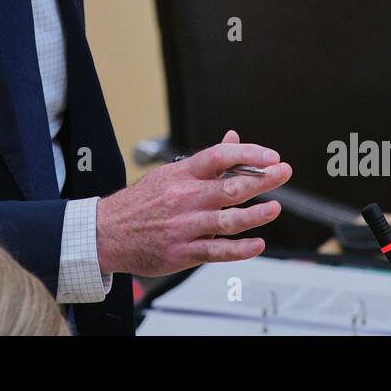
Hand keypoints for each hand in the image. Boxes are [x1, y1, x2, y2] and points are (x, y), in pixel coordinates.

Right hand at [96, 130, 291, 276]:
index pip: (220, 156)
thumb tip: (234, 138)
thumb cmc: (141, 202)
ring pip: (227, 219)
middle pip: (230, 186)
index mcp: (182, 174)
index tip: (271, 156)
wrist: (106, 232)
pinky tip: (258, 244)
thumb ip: (207, 161)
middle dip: (262, 179)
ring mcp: (184, 225)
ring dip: (255, 214)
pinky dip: (240, 249)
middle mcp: (185, 197)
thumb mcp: (170, 174)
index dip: (249, 153)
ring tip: (274, 208)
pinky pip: (217, 251)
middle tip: (283, 173)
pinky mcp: (182, 251)